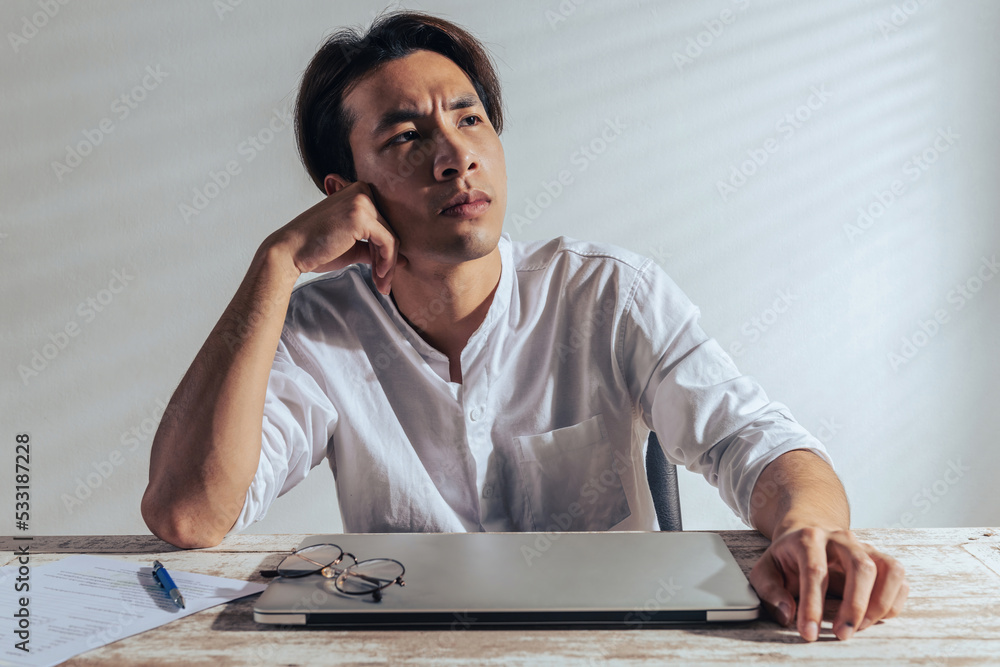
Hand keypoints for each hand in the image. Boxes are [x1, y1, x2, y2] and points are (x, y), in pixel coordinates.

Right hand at [267, 180, 401, 293]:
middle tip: (384, 283)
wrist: (290, 252)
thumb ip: (374, 249)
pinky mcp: (361, 217)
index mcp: (358, 191)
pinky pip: (388, 243)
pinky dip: (387, 262)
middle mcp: (362, 190)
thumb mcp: (352, 247)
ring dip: (388, 265)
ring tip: (382, 285)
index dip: (385, 250)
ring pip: (391, 238)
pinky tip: (378, 276)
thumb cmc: (316, 249)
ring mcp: (362, 201)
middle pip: (390, 230)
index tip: (382, 272)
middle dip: (388, 260)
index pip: (384, 223)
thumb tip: (401, 260)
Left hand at [749, 525, 908, 640]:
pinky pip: (899, 578)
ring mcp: (865, 546)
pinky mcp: (881, 558)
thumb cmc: (787, 557)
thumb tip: (787, 614)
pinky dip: (893, 602)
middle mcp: (841, 538)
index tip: (808, 632)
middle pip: (861, 567)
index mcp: (809, 538)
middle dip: (854, 606)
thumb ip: (770, 590)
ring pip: (889, 569)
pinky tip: (874, 617)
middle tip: (842, 635)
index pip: (815, 571)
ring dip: (879, 604)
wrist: (807, 532)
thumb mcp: (766, 569)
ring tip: (860, 627)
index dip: (812, 605)